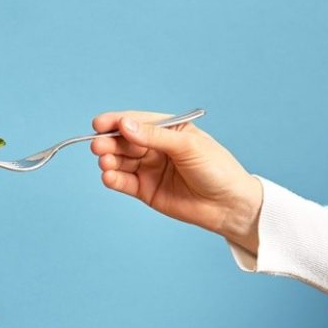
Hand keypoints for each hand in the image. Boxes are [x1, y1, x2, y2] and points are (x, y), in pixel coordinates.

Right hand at [90, 111, 263, 253]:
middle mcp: (155, 148)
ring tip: (105, 163)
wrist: (228, 205)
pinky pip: (124, 182)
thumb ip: (154, 136)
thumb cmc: (216, 169)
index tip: (99, 124)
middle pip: (124, 142)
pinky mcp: (145, 190)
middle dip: (109, 142)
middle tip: (98, 146)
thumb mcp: (187, 146)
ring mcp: (149, 169)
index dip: (116, 122)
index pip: (136, 122)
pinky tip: (108, 177)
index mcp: (168, 130)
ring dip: (109, 160)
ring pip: (120, 161)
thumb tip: (124, 125)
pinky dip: (113, 179)